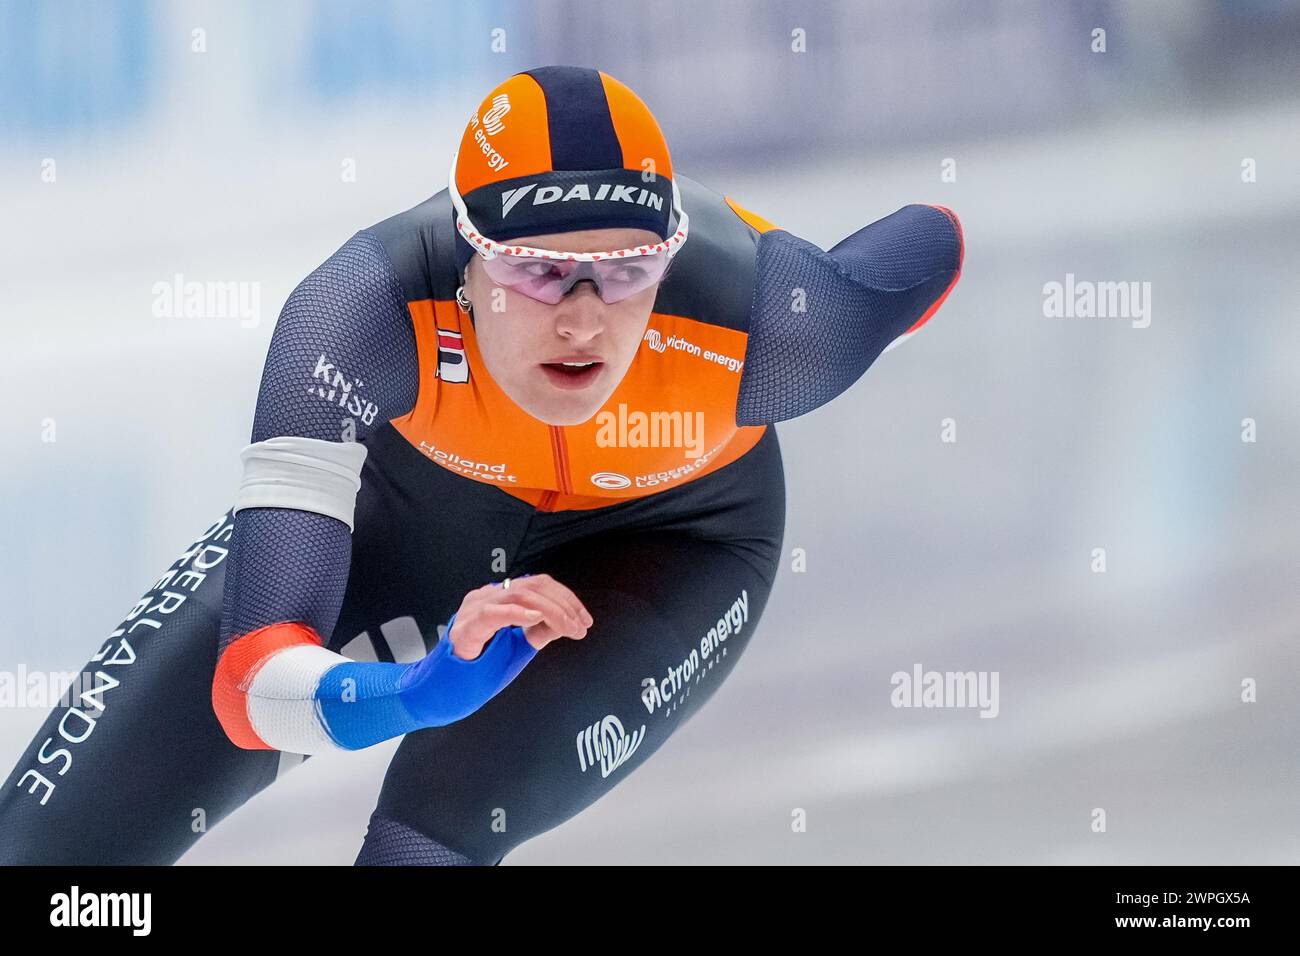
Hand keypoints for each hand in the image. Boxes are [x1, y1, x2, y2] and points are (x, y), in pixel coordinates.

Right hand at [448, 573, 592, 658]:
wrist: (445, 690)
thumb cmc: (477, 668)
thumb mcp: (517, 647)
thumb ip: (539, 632)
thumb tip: (565, 622)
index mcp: (499, 597)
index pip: (538, 584)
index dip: (566, 598)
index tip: (584, 619)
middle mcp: (487, 596)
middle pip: (533, 586)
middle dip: (563, 605)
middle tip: (580, 626)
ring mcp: (474, 609)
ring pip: (519, 595)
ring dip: (550, 611)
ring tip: (567, 627)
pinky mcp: (466, 628)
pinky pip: (493, 613)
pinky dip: (517, 613)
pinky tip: (536, 618)